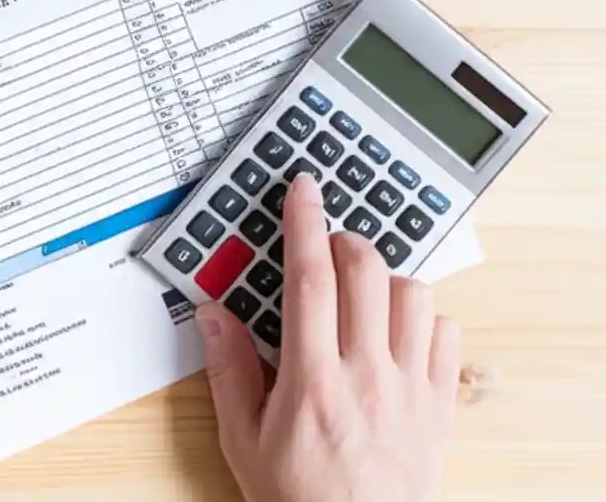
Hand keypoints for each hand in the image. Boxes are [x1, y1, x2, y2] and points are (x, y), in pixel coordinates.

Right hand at [197, 175, 461, 501]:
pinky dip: (427, 318)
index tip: (304, 190)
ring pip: (415, 295)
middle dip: (345, 240)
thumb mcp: (242, 439)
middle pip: (367, 272)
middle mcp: (367, 375)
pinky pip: (449, 335)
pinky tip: (400, 331)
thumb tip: (212, 315)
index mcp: (312, 380)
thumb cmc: (298, 498)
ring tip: (362, 291)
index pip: (310, 279)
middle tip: (326, 243)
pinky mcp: (441, 405)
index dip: (305, 224)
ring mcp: (411, 388)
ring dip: (386, 278)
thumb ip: (228, 371)